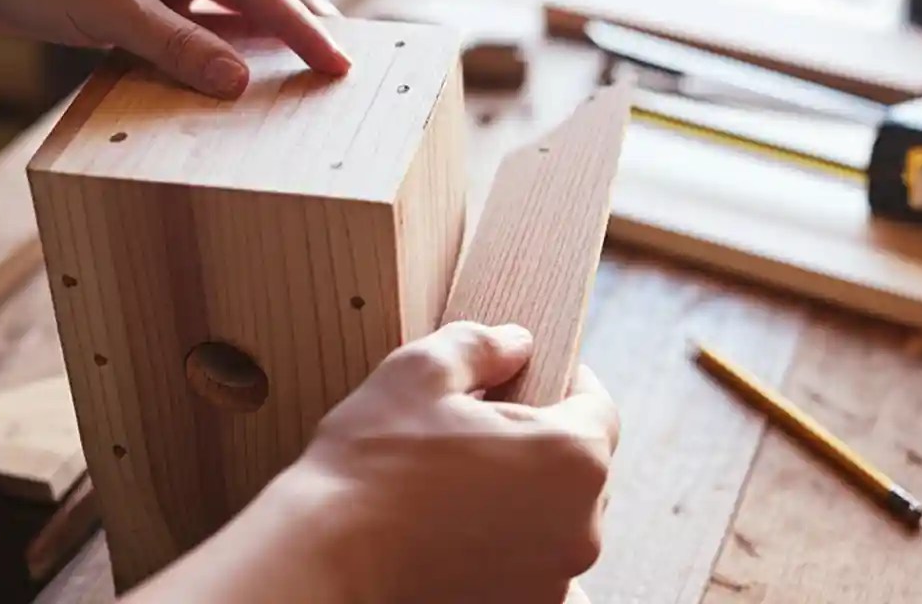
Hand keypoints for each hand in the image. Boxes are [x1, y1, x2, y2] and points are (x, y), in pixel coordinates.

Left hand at [0, 0, 350, 97]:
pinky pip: (204, 24)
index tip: (339, 60)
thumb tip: (238, 83)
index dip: (300, 26)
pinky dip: (227, 49)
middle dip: (301, 22)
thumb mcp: (108, 8)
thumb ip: (177, 45)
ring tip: (317, 68)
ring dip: (269, 38)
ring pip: (235, 6)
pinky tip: (255, 73)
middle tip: (346, 62)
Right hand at [127, 322, 619, 603]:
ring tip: (458, 483)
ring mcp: (554, 578)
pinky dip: (505, 545)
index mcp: (573, 457)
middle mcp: (581, 527)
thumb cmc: (371, 466)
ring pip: (556, 518)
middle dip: (541, 441)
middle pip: (581, 466)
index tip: (528, 373)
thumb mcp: (420, 371)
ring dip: (524, 496)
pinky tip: (454, 530)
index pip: (598, 405)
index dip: (564, 380)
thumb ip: (481, 345)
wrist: (324, 558)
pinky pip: (530, 564)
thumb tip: (514, 343)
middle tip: (479, 427)